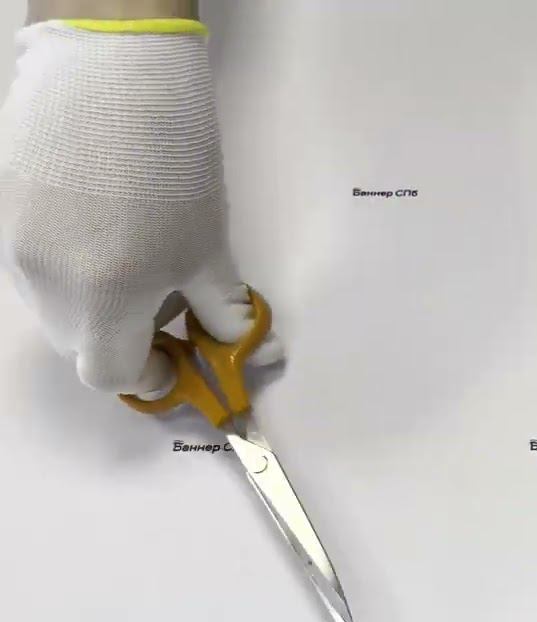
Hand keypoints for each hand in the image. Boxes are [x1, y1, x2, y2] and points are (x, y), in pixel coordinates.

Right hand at [0, 20, 280, 396]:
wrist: (111, 75)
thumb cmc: (172, 167)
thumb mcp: (209, 249)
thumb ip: (224, 310)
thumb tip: (255, 350)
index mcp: (101, 304)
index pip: (110, 374)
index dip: (148, 375)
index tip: (178, 358)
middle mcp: (46, 286)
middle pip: (81, 342)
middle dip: (126, 336)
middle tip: (169, 299)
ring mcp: (17, 248)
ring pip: (58, 303)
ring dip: (98, 300)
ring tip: (139, 249)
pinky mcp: (4, 213)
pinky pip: (40, 262)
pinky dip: (74, 263)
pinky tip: (108, 219)